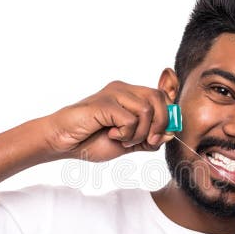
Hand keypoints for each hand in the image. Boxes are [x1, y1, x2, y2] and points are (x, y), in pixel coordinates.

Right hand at [44, 80, 174, 161]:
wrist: (63, 142)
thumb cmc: (91, 141)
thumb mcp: (128, 144)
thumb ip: (148, 139)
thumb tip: (171, 134)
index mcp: (131, 96)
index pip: (162, 96)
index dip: (169, 116)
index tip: (159, 137)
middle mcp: (124, 89)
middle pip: (160, 98)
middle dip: (159, 125)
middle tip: (146, 142)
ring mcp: (114, 93)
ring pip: (147, 110)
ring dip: (139, 133)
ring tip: (123, 139)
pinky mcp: (105, 102)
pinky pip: (130, 119)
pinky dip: (125, 134)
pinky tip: (111, 135)